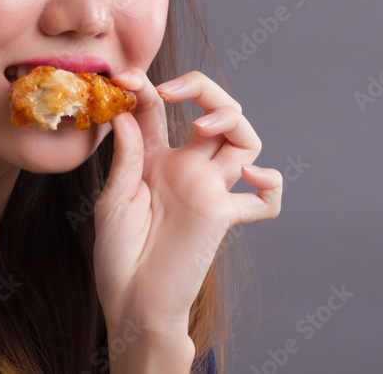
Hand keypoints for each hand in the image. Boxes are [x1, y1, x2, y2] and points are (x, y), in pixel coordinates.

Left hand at [92, 69, 281, 334]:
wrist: (133, 304)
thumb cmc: (118, 256)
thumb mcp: (112, 200)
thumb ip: (126, 157)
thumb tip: (125, 112)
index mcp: (156, 159)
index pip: (160, 109)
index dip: (145, 87)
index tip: (123, 79)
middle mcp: (188, 167)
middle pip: (216, 111)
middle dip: (202, 88)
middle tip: (171, 90)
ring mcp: (209, 189)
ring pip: (244, 140)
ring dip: (232, 119)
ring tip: (204, 126)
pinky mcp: (223, 215)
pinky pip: (265, 201)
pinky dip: (270, 187)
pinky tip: (253, 179)